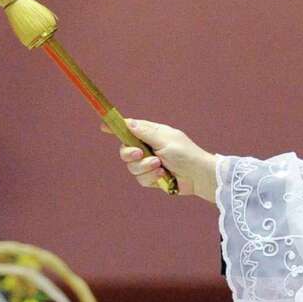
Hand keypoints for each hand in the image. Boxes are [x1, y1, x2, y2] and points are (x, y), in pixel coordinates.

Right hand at [104, 118, 218, 201]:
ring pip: (132, 167)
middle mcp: (149, 147)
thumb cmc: (186, 154)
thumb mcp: (165, 139)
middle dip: (130, 154)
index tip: (103, 127)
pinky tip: (163, 176)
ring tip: (160, 167)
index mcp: (152, 133)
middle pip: (125, 150)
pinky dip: (151, 178)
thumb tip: (128, 122)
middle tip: (139, 154)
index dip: (116, 128)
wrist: (199, 176)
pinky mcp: (153, 178)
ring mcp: (150, 163)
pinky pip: (141, 179)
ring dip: (145, 168)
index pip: (130, 128)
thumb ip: (145, 132)